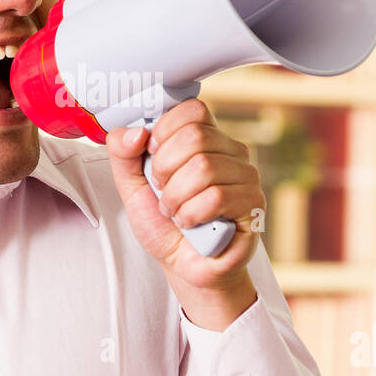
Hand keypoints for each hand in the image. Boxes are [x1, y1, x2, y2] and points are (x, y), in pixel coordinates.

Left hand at [106, 98, 263, 328]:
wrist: (183, 265)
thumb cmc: (164, 223)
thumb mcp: (132, 186)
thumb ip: (122, 153)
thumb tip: (136, 131)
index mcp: (205, 139)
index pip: (193, 110)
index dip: (165, 132)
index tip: (153, 157)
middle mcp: (231, 152)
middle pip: (195, 137)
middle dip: (165, 170)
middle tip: (163, 192)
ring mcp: (246, 177)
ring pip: (205, 168)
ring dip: (176, 198)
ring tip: (176, 212)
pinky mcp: (253, 204)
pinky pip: (218, 197)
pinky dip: (191, 214)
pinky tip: (191, 223)